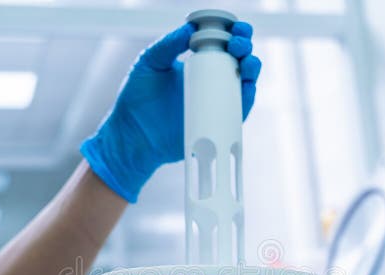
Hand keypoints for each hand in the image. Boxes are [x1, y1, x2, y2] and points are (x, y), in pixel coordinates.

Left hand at [80, 21, 261, 202]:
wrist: (133, 135)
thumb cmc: (136, 99)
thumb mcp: (150, 62)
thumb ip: (168, 44)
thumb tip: (190, 28)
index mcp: (198, 65)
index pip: (223, 45)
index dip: (234, 35)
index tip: (236, 28)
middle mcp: (211, 84)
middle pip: (239, 62)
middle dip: (245, 49)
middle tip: (238, 44)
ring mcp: (216, 105)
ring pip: (244, 85)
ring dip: (252, 70)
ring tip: (246, 62)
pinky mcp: (217, 126)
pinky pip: (240, 112)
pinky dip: (247, 99)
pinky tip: (246, 88)